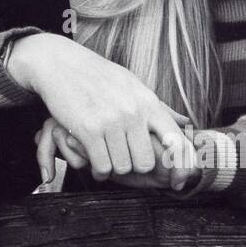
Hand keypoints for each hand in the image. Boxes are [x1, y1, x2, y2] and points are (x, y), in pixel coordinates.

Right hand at [11, 33, 196, 184]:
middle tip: (123, 158)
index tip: (177, 182)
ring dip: (112, 167)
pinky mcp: (88, 130)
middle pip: (146, 162)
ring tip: (105, 155)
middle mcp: (133, 112)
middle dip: (134, 166)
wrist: (60, 63)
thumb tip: (186, 122)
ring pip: (123, 167)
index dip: (182, 168)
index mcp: (148, 102)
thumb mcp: (133, 85)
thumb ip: (158, 108)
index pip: (177, 142)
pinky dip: (97, 169)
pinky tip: (93, 160)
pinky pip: (101, 166)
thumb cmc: (98, 76)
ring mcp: (111, 121)